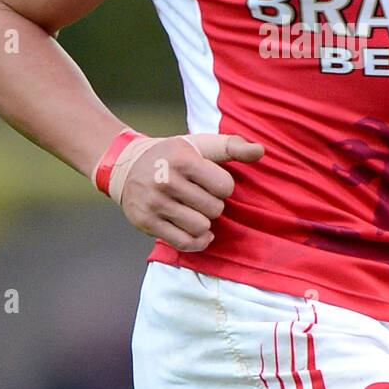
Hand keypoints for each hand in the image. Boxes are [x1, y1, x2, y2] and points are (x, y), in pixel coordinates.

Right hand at [120, 132, 264, 249]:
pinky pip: (184, 243)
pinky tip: (197, 232)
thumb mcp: (201, 145)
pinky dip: (197, 241)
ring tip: (193, 210)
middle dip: (212, 204)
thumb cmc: (173, 156)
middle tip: (198, 196)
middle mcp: (165, 181)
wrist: (127, 166)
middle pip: (215, 209)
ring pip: (201, 228)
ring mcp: (154, 203)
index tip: (209, 180)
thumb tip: (261, 151)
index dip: (222, 186)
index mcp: (182, 159)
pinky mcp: (146, 223)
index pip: (225, 187)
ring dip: (203, 222)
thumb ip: (233, 146)